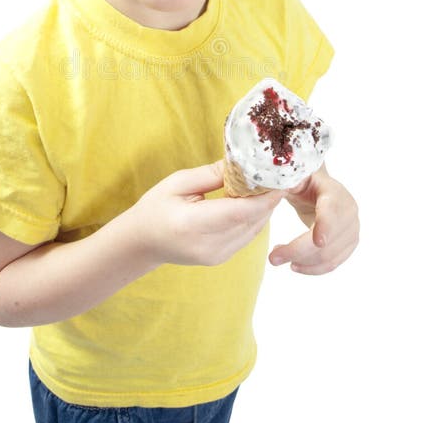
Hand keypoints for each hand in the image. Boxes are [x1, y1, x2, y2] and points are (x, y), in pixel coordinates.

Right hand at [130, 160, 284, 266]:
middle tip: (279, 173)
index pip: (239, 211)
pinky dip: (255, 217)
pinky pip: (248, 234)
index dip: (264, 195)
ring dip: (264, 207)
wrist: (143, 243)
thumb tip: (242, 164)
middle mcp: (209, 245)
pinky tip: (254, 200)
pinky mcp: (222, 258)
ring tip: (270, 183)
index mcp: (192, 224)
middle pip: (252, 220)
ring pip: (254, 229)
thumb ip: (211, 175)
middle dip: (268, 197)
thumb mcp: (177, 183)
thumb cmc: (155, 208)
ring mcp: (217, 255)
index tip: (280, 176)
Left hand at [268, 164, 358, 274]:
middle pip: (328, 240)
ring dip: (303, 262)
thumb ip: (289, 181)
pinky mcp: (350, 243)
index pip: (332, 211)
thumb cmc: (304, 182)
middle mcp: (348, 211)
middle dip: (298, 251)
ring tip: (278, 257)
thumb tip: (282, 187)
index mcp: (334, 192)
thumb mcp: (295, 176)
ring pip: (330, 256)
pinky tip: (294, 265)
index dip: (326, 226)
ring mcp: (352, 229)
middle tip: (272, 257)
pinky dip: (312, 269)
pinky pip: (333, 263)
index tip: (317, 241)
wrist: (319, 189)